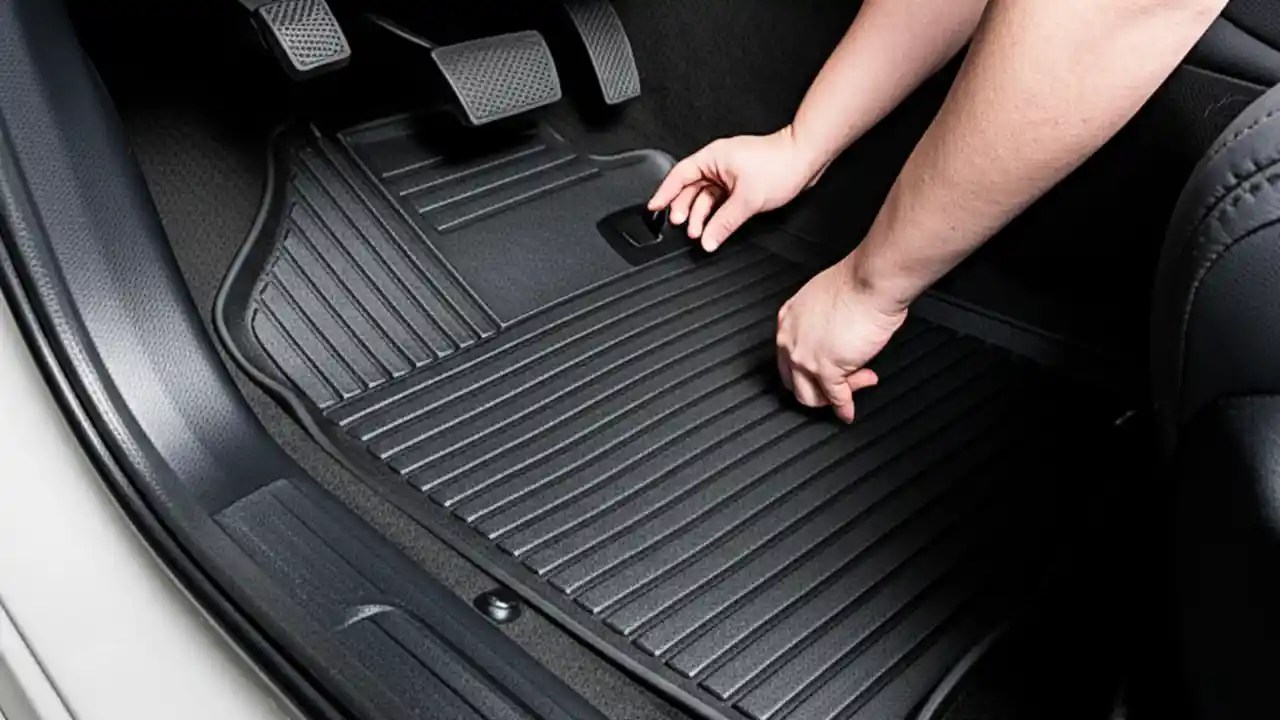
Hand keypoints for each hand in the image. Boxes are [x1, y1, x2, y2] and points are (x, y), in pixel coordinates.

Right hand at [647, 125, 826, 251]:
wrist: (805, 158)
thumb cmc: (780, 164)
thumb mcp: (747, 200)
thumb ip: (724, 223)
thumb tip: (708, 240)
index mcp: (712, 158)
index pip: (679, 175)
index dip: (664, 193)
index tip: (654, 208)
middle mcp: (717, 163)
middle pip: (691, 188)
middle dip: (685, 209)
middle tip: (682, 227)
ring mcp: (729, 173)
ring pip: (707, 196)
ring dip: (702, 214)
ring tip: (698, 232)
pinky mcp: (740, 182)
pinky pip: (721, 199)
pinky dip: (717, 213)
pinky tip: (714, 226)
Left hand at [776, 253, 908, 423]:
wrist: (870, 281)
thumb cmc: (857, 283)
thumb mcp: (824, 302)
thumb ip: (821, 324)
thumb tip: (834, 341)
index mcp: (787, 321)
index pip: (788, 358)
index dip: (807, 370)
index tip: (822, 375)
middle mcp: (790, 340)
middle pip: (793, 381)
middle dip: (817, 388)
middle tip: (838, 386)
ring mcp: (805, 357)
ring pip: (808, 395)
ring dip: (831, 398)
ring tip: (853, 390)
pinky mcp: (826, 369)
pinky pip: (835, 397)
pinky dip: (843, 408)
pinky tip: (848, 412)